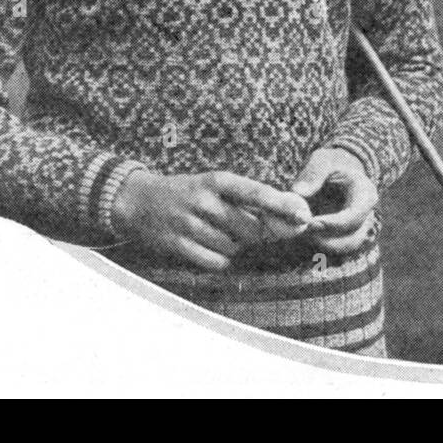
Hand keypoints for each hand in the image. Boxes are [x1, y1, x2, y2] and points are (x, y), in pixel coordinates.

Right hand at [111, 169, 311, 270]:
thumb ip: (245, 199)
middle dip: (257, 233)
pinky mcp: (177, 245)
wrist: (137, 201)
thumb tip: (286, 217)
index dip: (283, 205)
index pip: (256, 192)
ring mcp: (188, 223)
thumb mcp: (213, 185)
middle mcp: (203, 200)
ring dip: (235, 245)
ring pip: (233, 246)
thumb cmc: (188, 193)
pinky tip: (209, 246)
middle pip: (249, 227)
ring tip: (218, 232)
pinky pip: (215, 261)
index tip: (304, 215)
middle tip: (249, 229)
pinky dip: (219, 258)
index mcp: (216, 180)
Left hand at [292, 148, 377, 255]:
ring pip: (344, 248)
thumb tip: (298, 192)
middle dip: (325, 240)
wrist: (341, 171)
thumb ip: (313, 174)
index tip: (310, 223)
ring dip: (322, 246)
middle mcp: (367, 216)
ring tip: (301, 235)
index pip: (353, 217)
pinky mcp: (347, 237)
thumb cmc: (332, 164)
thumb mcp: (323, 160)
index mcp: (365, 195)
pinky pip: (336, 249)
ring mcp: (359, 229)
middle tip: (302, 232)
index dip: (332, 224)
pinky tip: (303, 237)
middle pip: (352, 239)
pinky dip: (320, 247)